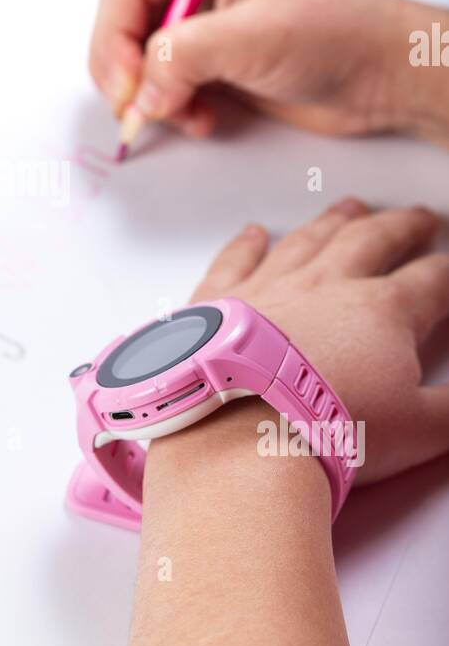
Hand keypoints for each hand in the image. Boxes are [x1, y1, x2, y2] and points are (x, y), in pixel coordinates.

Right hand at [90, 0, 448, 146]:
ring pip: (139, 63)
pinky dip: (173, 110)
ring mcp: (201, 21)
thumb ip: (186, 55)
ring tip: (189, 113)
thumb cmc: (342, 32)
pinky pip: (163, 88)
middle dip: (129, 74)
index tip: (126, 85)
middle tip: (139, 110)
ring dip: (154, 98)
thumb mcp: (256, 35)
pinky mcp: (209, 60)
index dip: (115, 39)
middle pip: (124, 26)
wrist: (383, 76)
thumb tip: (141, 90)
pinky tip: (204, 118)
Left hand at [187, 199, 448, 484]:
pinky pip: (236, 261)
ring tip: (350, 208)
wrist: (242, 438)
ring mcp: (270, 287)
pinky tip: (254, 233)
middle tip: (419, 217)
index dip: (448, 272)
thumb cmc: (331, 432)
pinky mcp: (219, 302)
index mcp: (383, 311)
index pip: (430, 281)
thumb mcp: (418, 429)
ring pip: (308, 241)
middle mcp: (326, 285)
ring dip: (333, 222)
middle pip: (372, 241)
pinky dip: (246, 244)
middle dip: (401, 227)